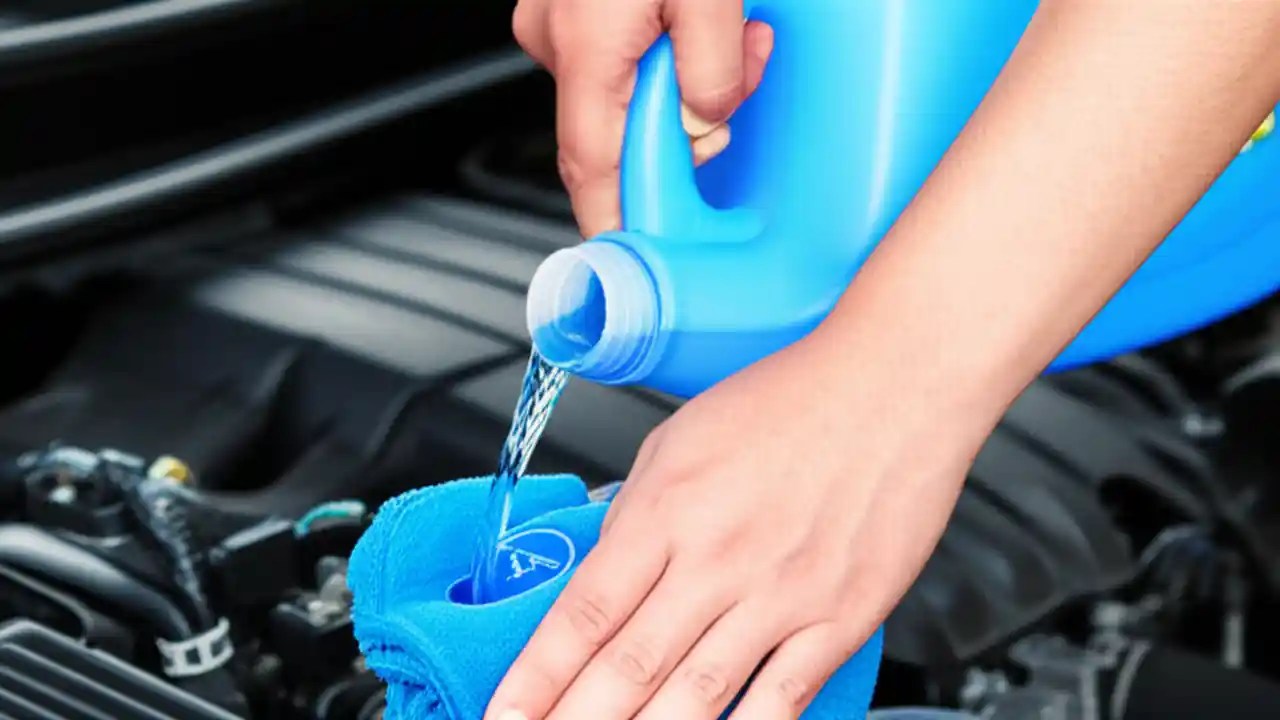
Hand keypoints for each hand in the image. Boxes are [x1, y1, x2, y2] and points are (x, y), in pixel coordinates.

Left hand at [487, 331, 985, 718]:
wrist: (894, 383)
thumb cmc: (789, 401)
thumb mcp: (680, 439)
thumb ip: (636, 513)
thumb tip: (602, 574)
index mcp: (667, 509)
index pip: (583, 613)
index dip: (535, 677)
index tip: (502, 714)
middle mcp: (717, 558)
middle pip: (628, 666)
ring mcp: (781, 594)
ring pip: (696, 695)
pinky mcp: (840, 617)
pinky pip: (782, 698)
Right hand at [512, 0, 774, 236]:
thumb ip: (713, 69)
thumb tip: (703, 124)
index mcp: (586, 44)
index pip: (593, 170)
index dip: (615, 223)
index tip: (637, 261)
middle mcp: (555, 39)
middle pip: (618, 135)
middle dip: (689, 128)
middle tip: (741, 78)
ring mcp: (556, 24)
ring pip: (624, 97)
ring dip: (687, 83)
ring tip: (735, 29)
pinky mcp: (569, 13)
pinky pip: (617, 63)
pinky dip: (663, 57)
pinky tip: (700, 22)